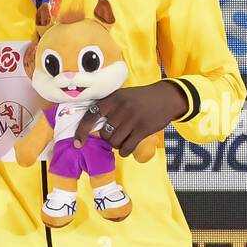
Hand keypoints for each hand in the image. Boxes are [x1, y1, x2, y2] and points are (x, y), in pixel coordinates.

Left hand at [73, 80, 187, 156]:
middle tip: (115, 135)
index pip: (91, 116)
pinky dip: (124, 151)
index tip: (78, 142)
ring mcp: (132, 119)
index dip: (81, 131)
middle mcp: (121, 108)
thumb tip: (92, 128)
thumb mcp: (123, 96)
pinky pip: (127, 147)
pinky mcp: (143, 130)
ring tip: (123, 140)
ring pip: (114, 142)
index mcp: (113, 98)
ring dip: (116, 145)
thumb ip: (109, 108)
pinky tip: (127, 148)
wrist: (167, 97)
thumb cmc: (141, 98)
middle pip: (104, 133)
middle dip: (107, 139)